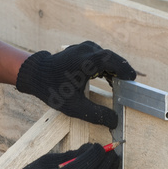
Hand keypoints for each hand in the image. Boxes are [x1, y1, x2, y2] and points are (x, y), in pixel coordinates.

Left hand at [15, 41, 135, 128]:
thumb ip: (96, 115)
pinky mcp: (81, 49)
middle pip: (111, 59)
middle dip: (121, 72)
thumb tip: (114, 121)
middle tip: (128, 87)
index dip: (126, 70)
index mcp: (86, 61)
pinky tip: (108, 79)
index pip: (113, 61)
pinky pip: (99, 56)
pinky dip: (105, 66)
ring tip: (119, 85)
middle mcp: (87, 50)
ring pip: (106, 57)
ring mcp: (84, 47)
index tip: (132, 81)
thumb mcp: (74, 106)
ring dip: (113, 69)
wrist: (35, 74)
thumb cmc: (52, 89)